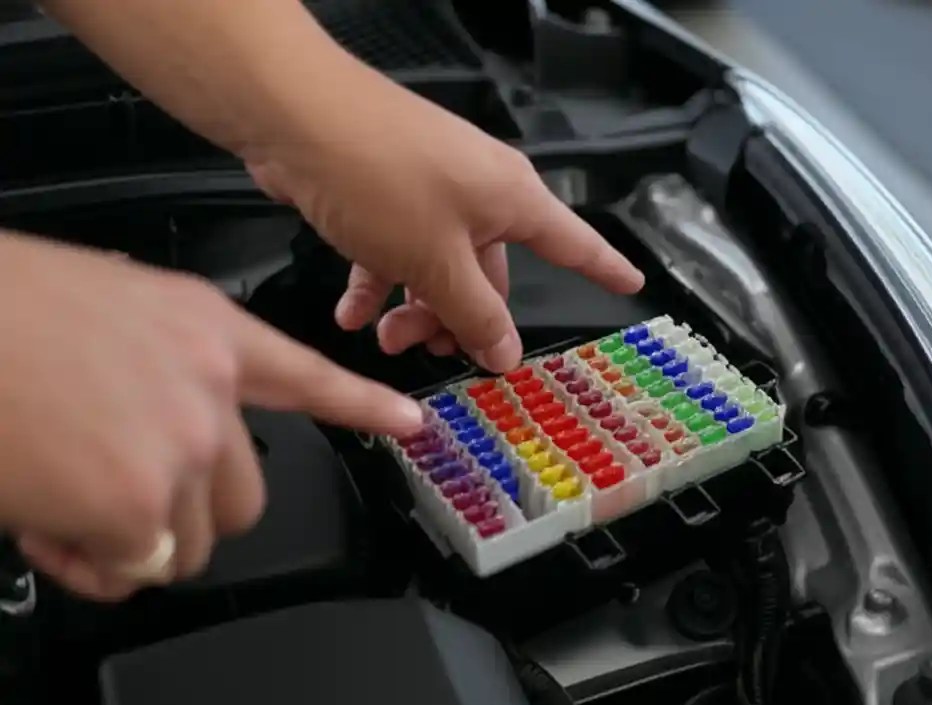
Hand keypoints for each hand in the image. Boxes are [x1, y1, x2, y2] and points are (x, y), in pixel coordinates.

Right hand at [0, 234, 422, 600]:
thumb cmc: (4, 315)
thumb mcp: (106, 314)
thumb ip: (158, 372)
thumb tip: (153, 436)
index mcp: (204, 329)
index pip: (307, 375)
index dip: (363, 405)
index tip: (409, 424)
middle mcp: (209, 386)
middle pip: (247, 494)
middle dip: (187, 513)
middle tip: (123, 503)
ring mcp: (183, 445)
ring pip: (192, 539)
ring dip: (135, 540)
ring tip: (68, 504)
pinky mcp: (140, 501)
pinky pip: (135, 565)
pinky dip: (89, 561)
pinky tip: (48, 521)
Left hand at [243, 63, 644, 372]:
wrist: (294, 116)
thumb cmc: (379, 176)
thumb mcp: (435, 263)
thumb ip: (474, 314)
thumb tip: (506, 354)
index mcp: (513, 201)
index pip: (576, 243)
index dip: (605, 268)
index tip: (631, 282)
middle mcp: (480, 193)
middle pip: (492, 272)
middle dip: (463, 318)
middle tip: (434, 352)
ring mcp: (432, 189)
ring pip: (440, 265)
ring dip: (416, 308)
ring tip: (385, 339)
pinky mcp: (387, 191)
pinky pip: (396, 248)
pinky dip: (378, 282)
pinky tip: (351, 313)